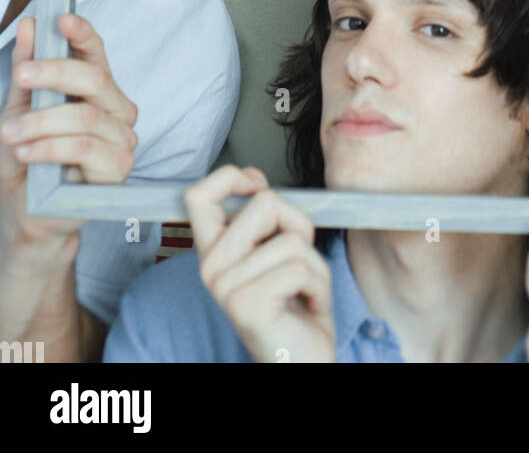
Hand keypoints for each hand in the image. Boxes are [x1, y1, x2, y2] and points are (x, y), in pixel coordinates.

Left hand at [0, 15, 137, 336]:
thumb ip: (27, 70)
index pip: (96, 54)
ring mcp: (122, 140)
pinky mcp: (117, 170)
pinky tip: (26, 152)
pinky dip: (49, 147)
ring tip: (10, 134)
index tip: (61, 19)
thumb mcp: (19, 108)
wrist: (24, 211)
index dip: (83, 34)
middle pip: (95, 79)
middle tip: (23, 76)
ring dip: (42, 121)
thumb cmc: (26, 158)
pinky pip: (85, 148)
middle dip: (56, 73)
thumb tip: (29, 27)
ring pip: (86, 116)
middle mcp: (117, 110)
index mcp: (97, 91)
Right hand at [187, 165, 335, 363]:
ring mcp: (226, 286)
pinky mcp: (247, 304)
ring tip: (304, 291)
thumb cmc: (294, 305)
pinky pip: (300, 268)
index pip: (198, 195)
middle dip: (298, 226)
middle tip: (297, 260)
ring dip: (315, 266)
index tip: (256, 186)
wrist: (303, 360)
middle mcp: (211, 267)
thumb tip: (257, 182)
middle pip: (265, 202)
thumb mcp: (276, 251)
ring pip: (291, 239)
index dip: (231, 177)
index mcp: (214, 250)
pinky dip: (320, 287)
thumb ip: (264, 218)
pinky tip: (309, 307)